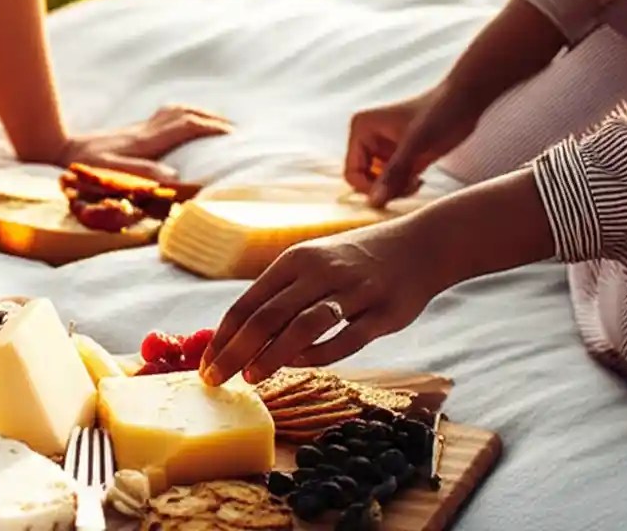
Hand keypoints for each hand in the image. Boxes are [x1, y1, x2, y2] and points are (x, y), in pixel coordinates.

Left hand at [58, 105, 232, 180]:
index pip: (186, 127)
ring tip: (217, 123)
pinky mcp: (134, 130)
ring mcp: (140, 127)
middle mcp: (146, 130)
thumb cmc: (85, 166)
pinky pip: (168, 115)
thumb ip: (141, 172)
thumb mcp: (111, 173)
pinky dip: (184, 114)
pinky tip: (186, 121)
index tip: (233, 136)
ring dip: (200, 113)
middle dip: (212, 120)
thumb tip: (172, 175)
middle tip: (234, 130)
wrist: (61, 148)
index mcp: (146, 141)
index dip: (211, 129)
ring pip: (177, 111)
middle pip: (186, 114)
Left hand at [199, 217, 451, 385]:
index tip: (206, 365)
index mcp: (295, 261)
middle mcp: (321, 272)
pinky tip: (299, 364)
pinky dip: (320, 354)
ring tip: (251, 378)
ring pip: (303, 327)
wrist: (420, 246)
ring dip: (273, 354)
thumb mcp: (313, 265)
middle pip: (268, 317)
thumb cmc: (353, 262)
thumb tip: (237, 337)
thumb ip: (281, 296)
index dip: (223, 337)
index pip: (248, 303)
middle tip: (216, 380)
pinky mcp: (383, 313)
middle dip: (236, 352)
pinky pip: (347, 338)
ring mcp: (353, 292)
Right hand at [346, 83, 478, 207]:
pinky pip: (394, 183)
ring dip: (396, 190)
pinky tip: (420, 181)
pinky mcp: (402, 158)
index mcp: (361, 130)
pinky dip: (404, 188)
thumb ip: (394, 172)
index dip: (368, 187)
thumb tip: (374, 201)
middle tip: (409, 187)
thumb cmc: (438, 113)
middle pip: (364, 181)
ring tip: (416, 183)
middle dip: (384, 189)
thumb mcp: (415, 144)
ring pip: (380, 184)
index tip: (393, 192)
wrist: (465, 101)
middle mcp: (368, 140)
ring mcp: (385, 150)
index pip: (352, 172)